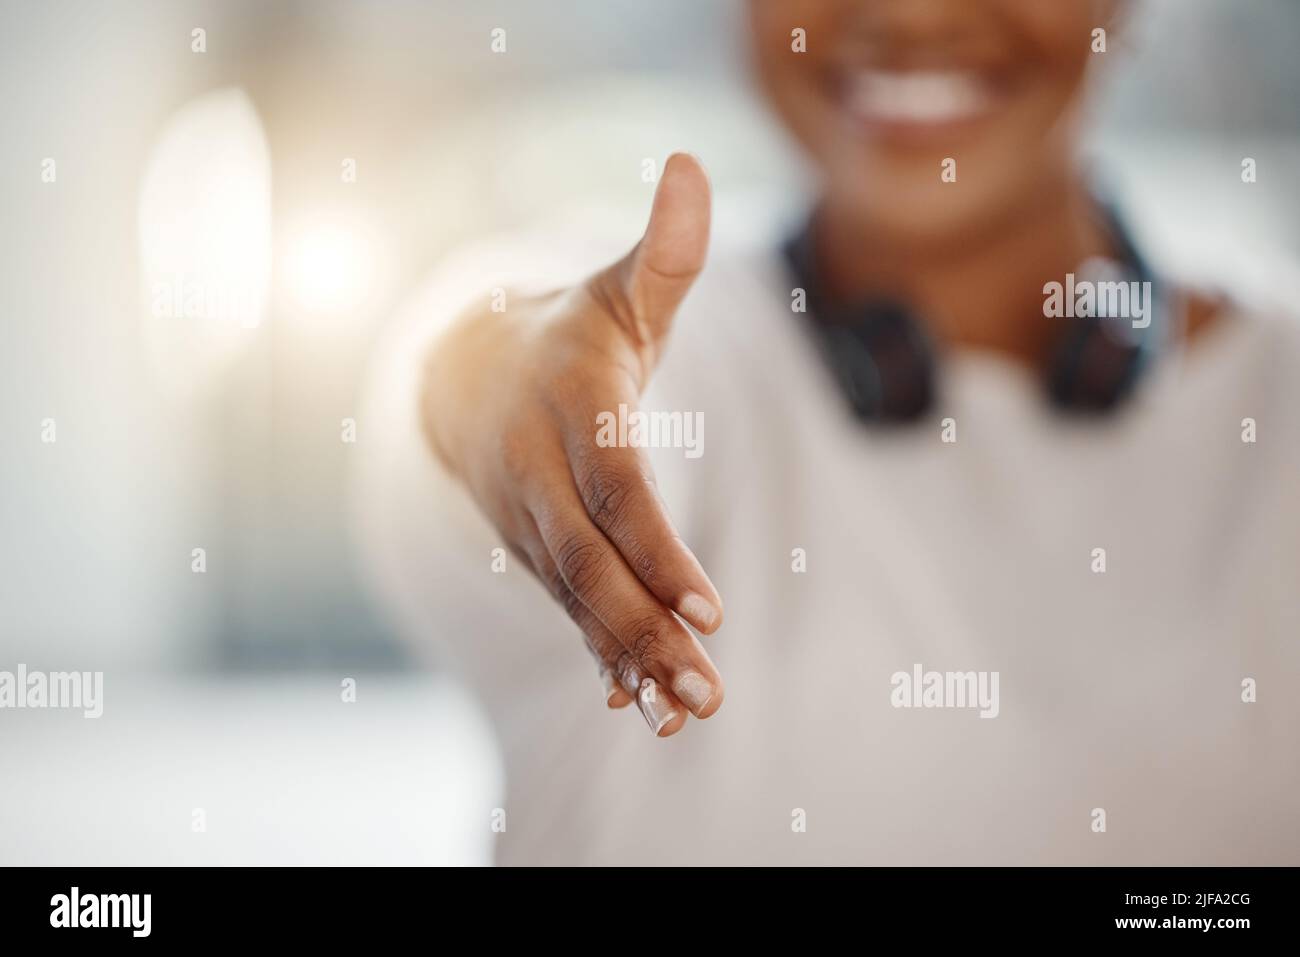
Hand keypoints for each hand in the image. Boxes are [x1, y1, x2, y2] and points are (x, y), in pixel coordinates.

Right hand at [421, 153, 723, 736]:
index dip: (657, 547)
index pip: (615, 489)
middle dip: (647, 631)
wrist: (465, 380)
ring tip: (688, 713)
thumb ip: (666, 250)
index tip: (711, 605)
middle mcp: (540, 479)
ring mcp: (532, 527)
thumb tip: (692, 165)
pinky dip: (604, 661)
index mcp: (570, 412)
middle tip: (710, 692)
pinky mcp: (537, 556)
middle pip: (592, 566)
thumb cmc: (567, 335)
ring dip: (631, 661)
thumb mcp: (616, 291)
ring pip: (581, 603)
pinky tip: (642, 708)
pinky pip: (572, 614)